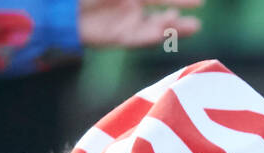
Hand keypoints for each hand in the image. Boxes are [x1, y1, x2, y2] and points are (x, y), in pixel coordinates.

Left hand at [79, 0, 202, 47]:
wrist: (63, 7)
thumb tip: (161, 11)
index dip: (181, 1)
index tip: (201, 3)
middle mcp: (132, 9)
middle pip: (162, 17)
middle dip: (180, 22)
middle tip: (197, 25)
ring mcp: (126, 24)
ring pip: (155, 30)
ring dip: (171, 31)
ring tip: (188, 30)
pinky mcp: (118, 37)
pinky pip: (139, 39)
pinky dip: (151, 37)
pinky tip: (161, 34)